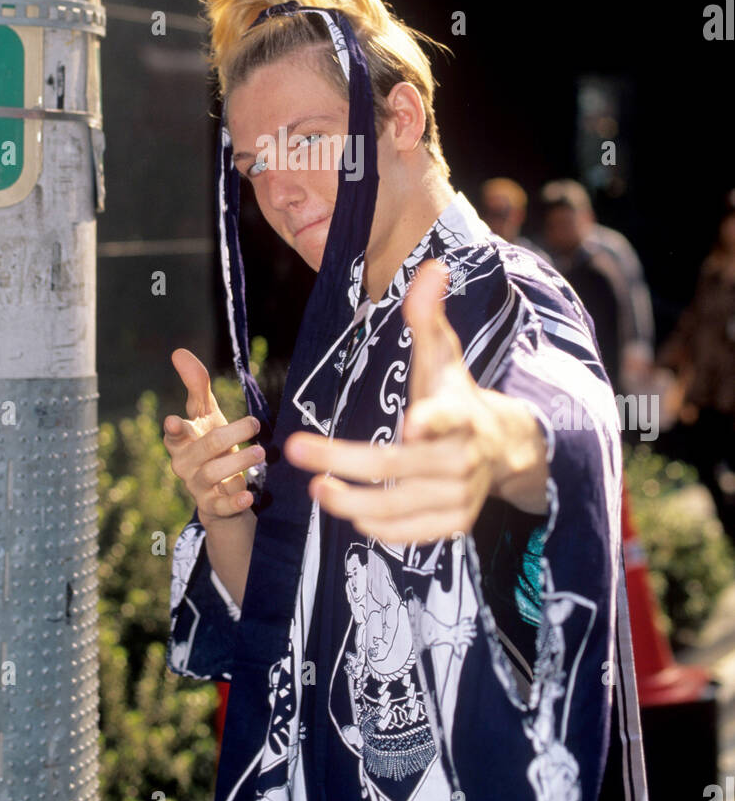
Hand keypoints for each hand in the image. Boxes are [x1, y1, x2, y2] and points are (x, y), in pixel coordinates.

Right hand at [163, 348, 264, 524]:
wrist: (220, 489)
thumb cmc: (211, 442)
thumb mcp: (205, 413)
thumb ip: (195, 384)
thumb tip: (178, 351)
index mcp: (181, 440)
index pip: (174, 433)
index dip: (174, 427)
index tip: (173, 421)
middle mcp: (184, 463)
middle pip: (205, 448)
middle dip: (230, 435)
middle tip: (254, 423)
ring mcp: (197, 486)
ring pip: (214, 474)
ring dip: (238, 463)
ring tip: (260, 451)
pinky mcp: (212, 507)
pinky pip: (220, 507)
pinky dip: (233, 502)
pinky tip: (248, 496)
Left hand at [284, 259, 546, 542]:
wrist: (503, 448)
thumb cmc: (456, 395)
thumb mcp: (444, 356)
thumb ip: (429, 315)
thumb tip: (433, 266)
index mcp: (461, 413)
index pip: (448, 416)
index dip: (431, 421)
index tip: (411, 425)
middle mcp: (462, 458)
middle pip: (396, 465)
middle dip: (343, 460)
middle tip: (297, 451)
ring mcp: (460, 497)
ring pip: (397, 506)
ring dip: (350, 502)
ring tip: (315, 488)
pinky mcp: (453, 525)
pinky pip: (408, 534)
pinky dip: (375, 526)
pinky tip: (346, 511)